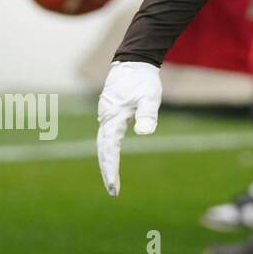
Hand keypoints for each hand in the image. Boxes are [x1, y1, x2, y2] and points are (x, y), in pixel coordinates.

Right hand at [97, 61, 162, 195]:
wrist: (133, 61)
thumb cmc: (142, 79)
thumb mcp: (149, 96)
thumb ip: (147, 113)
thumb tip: (144, 132)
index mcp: (112, 118)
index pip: (109, 150)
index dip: (111, 169)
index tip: (114, 186)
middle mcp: (105, 119)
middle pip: (103, 150)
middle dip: (108, 171)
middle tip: (113, 191)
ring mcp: (106, 116)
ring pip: (103, 144)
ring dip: (107, 162)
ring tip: (112, 181)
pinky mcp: (110, 113)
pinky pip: (107, 136)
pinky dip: (108, 150)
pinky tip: (112, 158)